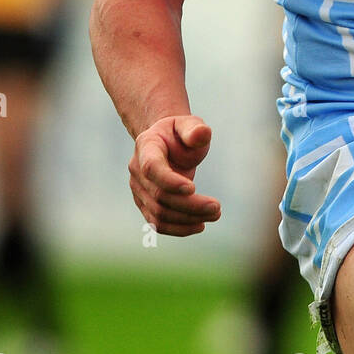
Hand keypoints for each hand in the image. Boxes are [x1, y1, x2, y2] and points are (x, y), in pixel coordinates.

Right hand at [129, 115, 221, 235]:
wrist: (167, 144)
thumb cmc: (180, 134)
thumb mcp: (190, 125)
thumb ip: (195, 130)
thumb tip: (202, 133)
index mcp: (146, 145)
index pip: (151, 168)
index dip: (169, 181)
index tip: (193, 188)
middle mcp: (136, 169)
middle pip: (159, 195)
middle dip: (189, 205)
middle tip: (217, 207)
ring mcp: (138, 189)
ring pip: (159, 213)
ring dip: (188, 219)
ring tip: (214, 214)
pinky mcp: (145, 204)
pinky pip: (158, 223)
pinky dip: (179, 228)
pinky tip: (200, 224)